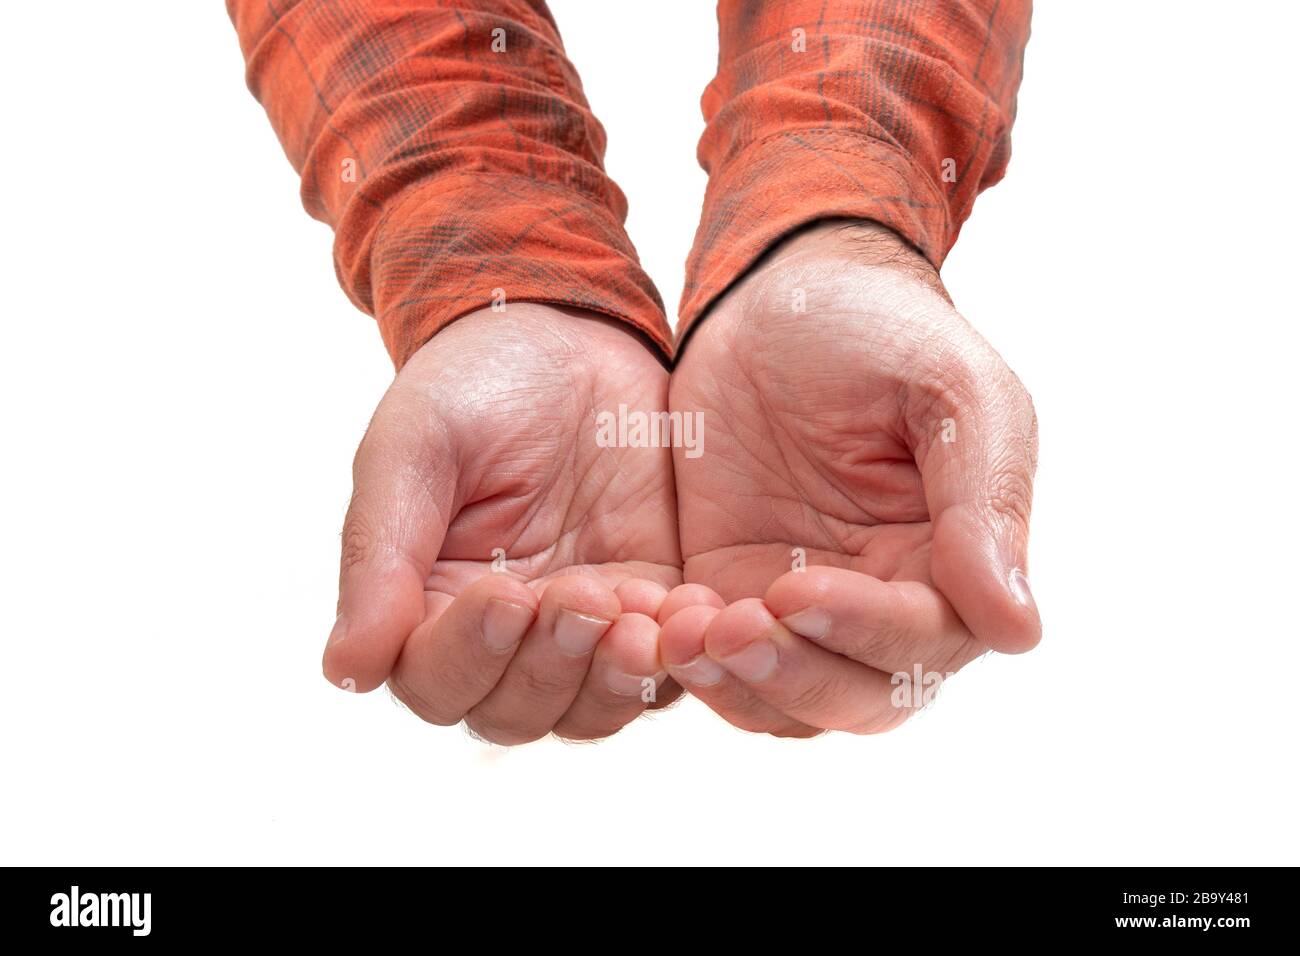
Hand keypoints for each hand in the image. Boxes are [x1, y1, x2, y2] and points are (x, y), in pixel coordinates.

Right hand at [323, 303, 682, 742]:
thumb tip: (344, 671)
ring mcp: (581, 625)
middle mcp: (503, 634)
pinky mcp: (651, 604)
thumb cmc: (475, 384)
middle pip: (514, 711)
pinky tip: (685, 608)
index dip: (469, 656)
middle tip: (584, 596)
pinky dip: (675, 653)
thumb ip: (380, 554)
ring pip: (590, 708)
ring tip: (638, 617)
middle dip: (550, 667)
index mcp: (426, 604)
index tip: (507, 594)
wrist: (571, 334)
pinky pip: (665, 665)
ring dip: (613, 676)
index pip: (435, 680)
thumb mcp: (414, 448)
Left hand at [665, 221, 1039, 735]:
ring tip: (681, 630)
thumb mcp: (952, 391)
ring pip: (783, 701)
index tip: (797, 589)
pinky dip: (686, 659)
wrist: (777, 294)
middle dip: (793, 678)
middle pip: (857, 698)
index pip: (927, 642)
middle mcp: (884, 602)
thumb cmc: (882, 331)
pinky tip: (654, 616)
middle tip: (729, 628)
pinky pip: (714, 661)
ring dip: (734, 683)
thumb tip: (1017, 631)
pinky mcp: (729, 592)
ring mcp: (802, 606)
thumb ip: (984, 503)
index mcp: (954, 563)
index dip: (865, 633)